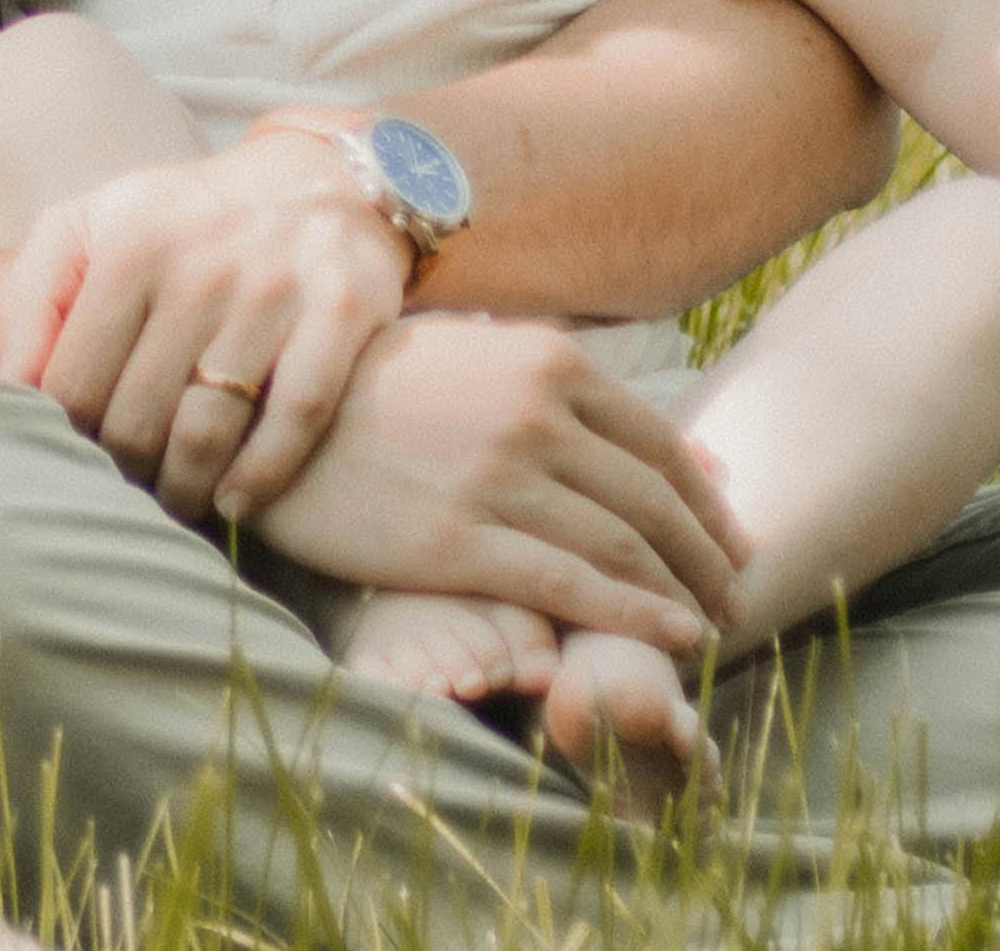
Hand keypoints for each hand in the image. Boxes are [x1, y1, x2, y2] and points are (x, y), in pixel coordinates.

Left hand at [0, 132, 411, 520]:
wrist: (317, 178)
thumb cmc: (184, 220)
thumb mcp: (92, 225)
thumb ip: (32, 296)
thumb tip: (11, 387)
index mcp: (128, 245)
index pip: (72, 384)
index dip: (65, 441)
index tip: (73, 464)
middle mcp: (199, 266)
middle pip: (137, 418)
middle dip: (123, 474)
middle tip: (125, 497)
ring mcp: (272, 290)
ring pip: (208, 430)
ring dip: (183, 491)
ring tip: (174, 509)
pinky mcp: (341, 310)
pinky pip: (296, 417)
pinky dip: (261, 474)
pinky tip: (236, 502)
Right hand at [241, 313, 749, 655]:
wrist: (263, 410)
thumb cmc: (377, 387)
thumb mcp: (485, 364)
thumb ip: (583, 399)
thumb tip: (698, 449)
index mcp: (547, 362)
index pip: (663, 444)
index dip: (710, 504)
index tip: (732, 544)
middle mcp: (535, 414)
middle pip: (657, 501)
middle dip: (710, 558)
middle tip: (736, 597)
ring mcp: (498, 478)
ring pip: (627, 548)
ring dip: (685, 594)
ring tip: (710, 628)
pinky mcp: (458, 541)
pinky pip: (574, 585)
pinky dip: (638, 615)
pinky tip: (674, 637)